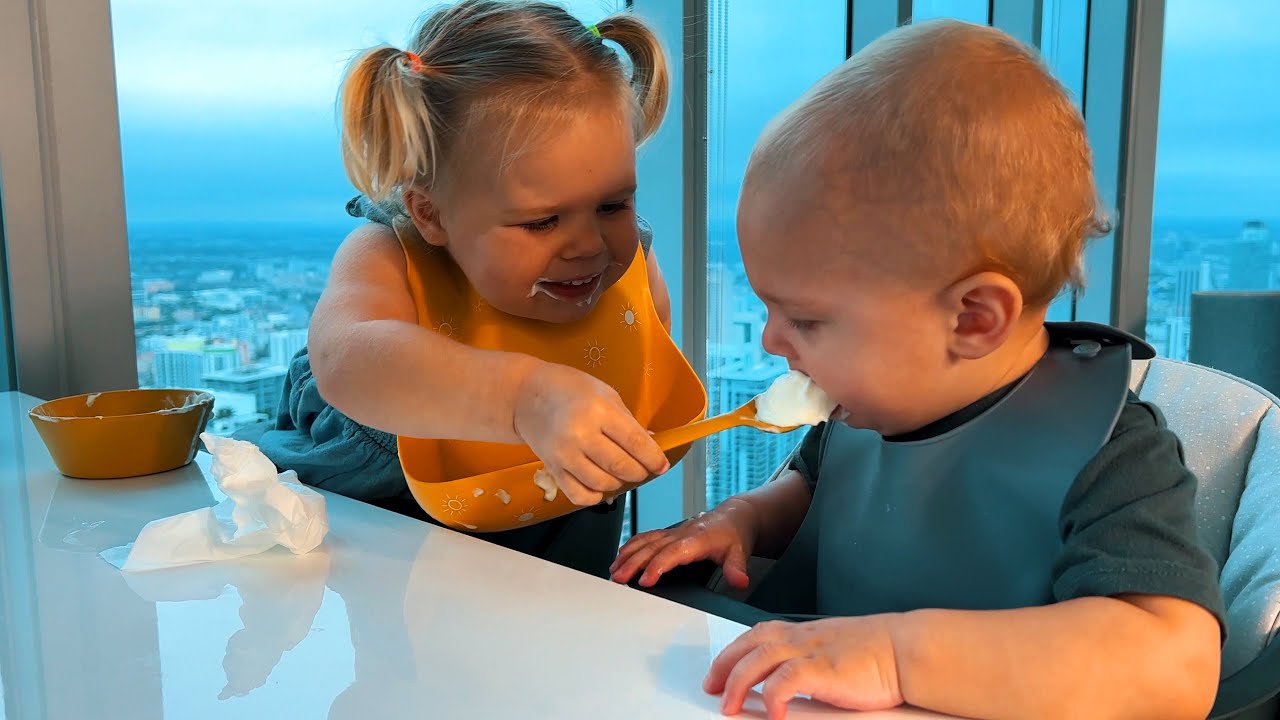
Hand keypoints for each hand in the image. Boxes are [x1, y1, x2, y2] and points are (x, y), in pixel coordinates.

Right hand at [512, 361, 669, 505]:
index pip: (635, 442)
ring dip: (618, 483)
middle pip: (621, 466)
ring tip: (620, 472)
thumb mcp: (605, 394)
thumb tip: (652, 445)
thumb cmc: (569, 388)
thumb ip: (628, 421)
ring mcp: (564, 455)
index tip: (662, 465)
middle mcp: (580, 434)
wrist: (526, 395)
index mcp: (598, 411)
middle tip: (643, 469)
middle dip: (639, 472)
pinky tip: (599, 484)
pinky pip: (579, 495)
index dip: (653, 457)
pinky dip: (595, 496)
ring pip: (603, 484)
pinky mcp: (552, 469)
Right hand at [610, 499, 757, 587]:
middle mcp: (680, 534)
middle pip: (652, 548)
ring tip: (614, 570)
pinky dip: (630, 546)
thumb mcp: (740, 553)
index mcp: (697, 539)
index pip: (673, 553)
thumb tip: (740, 581)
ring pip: (645, 542)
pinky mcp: (668, 533)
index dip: (658, 566)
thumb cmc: (734, 536)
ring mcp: (672, 532)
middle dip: (633, 563)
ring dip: (627, 554)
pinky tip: (620, 556)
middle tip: (618, 578)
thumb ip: (737, 569)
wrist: (733, 517)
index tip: (645, 580)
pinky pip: (646, 537)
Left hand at [704, 616, 903, 719]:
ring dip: (739, 683)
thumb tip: (792, 681)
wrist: (906, 649)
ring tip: (730, 705)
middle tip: (711, 687)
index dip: (734, 651)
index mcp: (804, 632)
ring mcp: (811, 651)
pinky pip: (786, 681)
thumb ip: (812, 660)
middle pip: (749, 645)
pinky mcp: (822, 669)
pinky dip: (773, 696)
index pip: (758, 635)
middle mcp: (802, 637)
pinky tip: (772, 714)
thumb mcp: (836, 650)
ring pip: (759, 659)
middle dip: (725, 666)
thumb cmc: (879, 652)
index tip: (720, 669)